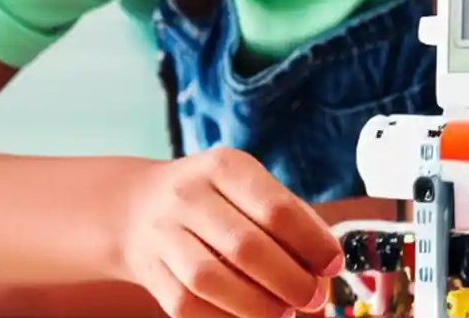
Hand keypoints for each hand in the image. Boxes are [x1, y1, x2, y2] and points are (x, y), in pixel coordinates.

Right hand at [115, 148, 343, 317]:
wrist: (135, 207)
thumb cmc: (215, 199)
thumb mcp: (250, 187)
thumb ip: (292, 218)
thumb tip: (328, 263)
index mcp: (225, 166)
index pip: (276, 208)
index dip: (311, 242)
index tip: (333, 265)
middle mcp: (188, 195)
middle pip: (246, 246)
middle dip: (289, 280)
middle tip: (314, 298)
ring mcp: (162, 233)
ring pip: (211, 279)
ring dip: (256, 306)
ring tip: (285, 314)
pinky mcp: (148, 269)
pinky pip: (185, 304)